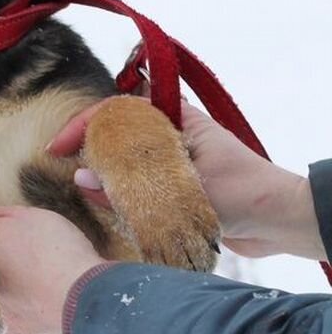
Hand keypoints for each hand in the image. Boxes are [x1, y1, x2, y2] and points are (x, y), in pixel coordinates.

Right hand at [48, 98, 326, 261]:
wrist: (276, 223)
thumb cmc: (240, 191)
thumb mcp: (182, 183)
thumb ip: (131, 182)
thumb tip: (83, 175)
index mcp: (175, 121)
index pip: (118, 110)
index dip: (83, 124)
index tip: (56, 146)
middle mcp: (169, 139)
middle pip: (115, 136)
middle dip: (88, 152)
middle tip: (65, 173)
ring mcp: (169, 165)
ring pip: (121, 165)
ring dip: (104, 180)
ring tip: (91, 198)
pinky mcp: (171, 191)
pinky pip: (134, 189)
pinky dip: (119, 199)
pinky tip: (111, 212)